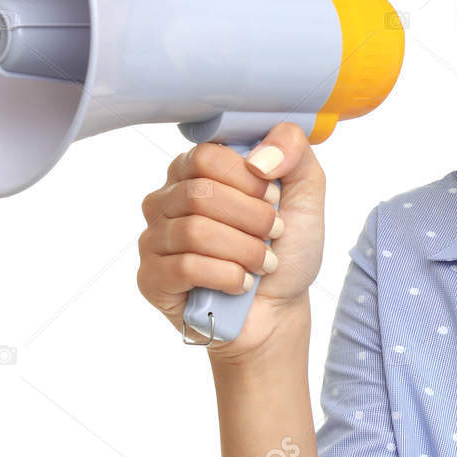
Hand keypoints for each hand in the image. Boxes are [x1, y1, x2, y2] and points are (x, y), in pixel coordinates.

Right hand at [136, 121, 326, 364]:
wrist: (280, 307)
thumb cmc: (285, 248)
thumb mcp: (305, 192)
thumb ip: (294, 149)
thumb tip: (259, 156)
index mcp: (195, 171)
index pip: (207, 156)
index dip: (249, 179)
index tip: (273, 198)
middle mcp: (166, 200)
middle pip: (199, 194)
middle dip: (252, 219)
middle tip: (275, 234)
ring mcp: (154, 239)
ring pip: (194, 232)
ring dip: (244, 251)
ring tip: (264, 263)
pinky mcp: (151, 278)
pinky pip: (185, 268)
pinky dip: (227, 276)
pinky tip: (242, 283)